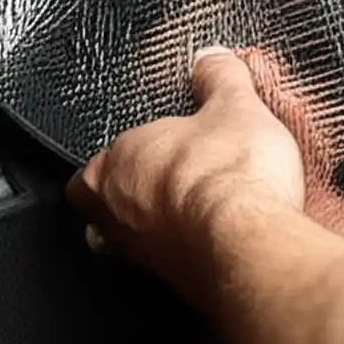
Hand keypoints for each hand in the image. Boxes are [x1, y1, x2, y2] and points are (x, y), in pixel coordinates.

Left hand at [65, 45, 309, 305]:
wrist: (250, 245)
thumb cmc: (230, 178)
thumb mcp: (235, 106)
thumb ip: (219, 77)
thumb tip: (213, 58)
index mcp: (114, 165)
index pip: (92, 165)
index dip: (119, 159)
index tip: (151, 150)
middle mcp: (114, 216)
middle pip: (100, 209)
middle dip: (127, 197)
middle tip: (162, 184)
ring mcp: (139, 256)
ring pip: (126, 241)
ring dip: (151, 228)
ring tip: (187, 214)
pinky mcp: (172, 285)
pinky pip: (165, 266)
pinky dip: (182, 254)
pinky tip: (211, 244)